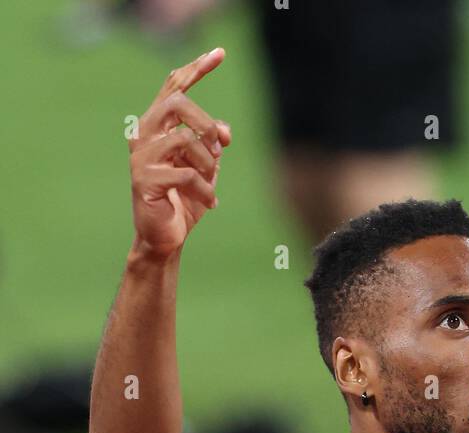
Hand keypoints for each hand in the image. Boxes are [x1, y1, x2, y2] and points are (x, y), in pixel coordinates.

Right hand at [128, 48, 230, 258]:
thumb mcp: (205, 168)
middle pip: (177, 103)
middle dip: (206, 123)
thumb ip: (212, 145)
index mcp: (156, 126)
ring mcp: (141, 157)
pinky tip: (211, 204)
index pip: (174, 87)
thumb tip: (223, 131)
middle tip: (222, 146)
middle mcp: (144, 135)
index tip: (220, 54)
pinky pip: (186, 174)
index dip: (197, 69)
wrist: (164, 238)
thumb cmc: (183, 201)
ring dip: (207, 162)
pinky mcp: (145, 181)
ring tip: (211, 183)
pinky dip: (205, 189)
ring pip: (184, 139)